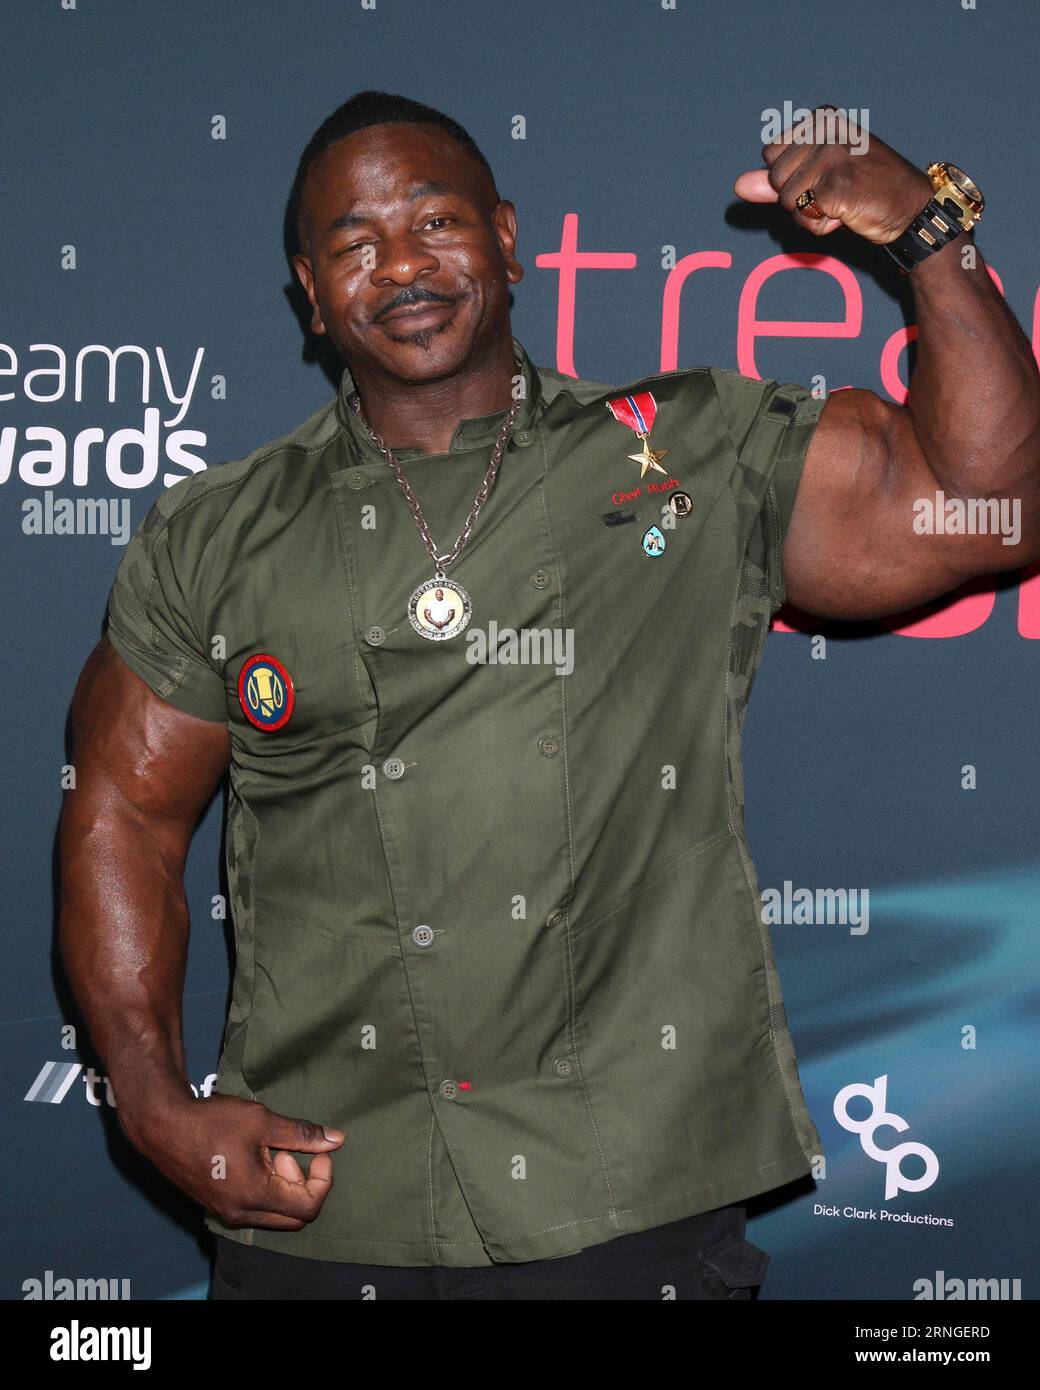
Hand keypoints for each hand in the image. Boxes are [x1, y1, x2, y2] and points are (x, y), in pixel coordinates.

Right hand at [123, 1091, 345, 1230]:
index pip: (309, 1206)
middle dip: (303, 1184)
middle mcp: (241, 1214)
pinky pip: (255, 1208)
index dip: (323, 1178)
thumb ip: (301, 1134)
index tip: (318, 1152)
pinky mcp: (218, 1206)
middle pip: (294, 1217)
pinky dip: (265, 1187)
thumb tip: (336, 1140)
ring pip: (274, 1214)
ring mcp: (227, 1213)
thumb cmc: (212, 1122)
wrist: (163, 1126)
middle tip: (289, 1152)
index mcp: (255, 1196)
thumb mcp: (263, 1122)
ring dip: (282, 1185)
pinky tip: (253, 1157)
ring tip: (268, 1150)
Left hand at [734, 105, 933, 243]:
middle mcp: (826, 131)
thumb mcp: (817, 177)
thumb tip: (737, 186)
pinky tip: (848, 214)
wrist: (910, 206)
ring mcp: (832, 157)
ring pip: (787, 203)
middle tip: (837, 192)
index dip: (792, 177)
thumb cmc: (864, 189)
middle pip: (776, 181)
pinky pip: (804, 220)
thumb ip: (775, 181)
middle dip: (800, 198)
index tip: (826, 176)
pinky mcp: (836, 186)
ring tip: (844, 202)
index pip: (771, 155)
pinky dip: (822, 227)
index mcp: (820, 119)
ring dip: (812, 214)